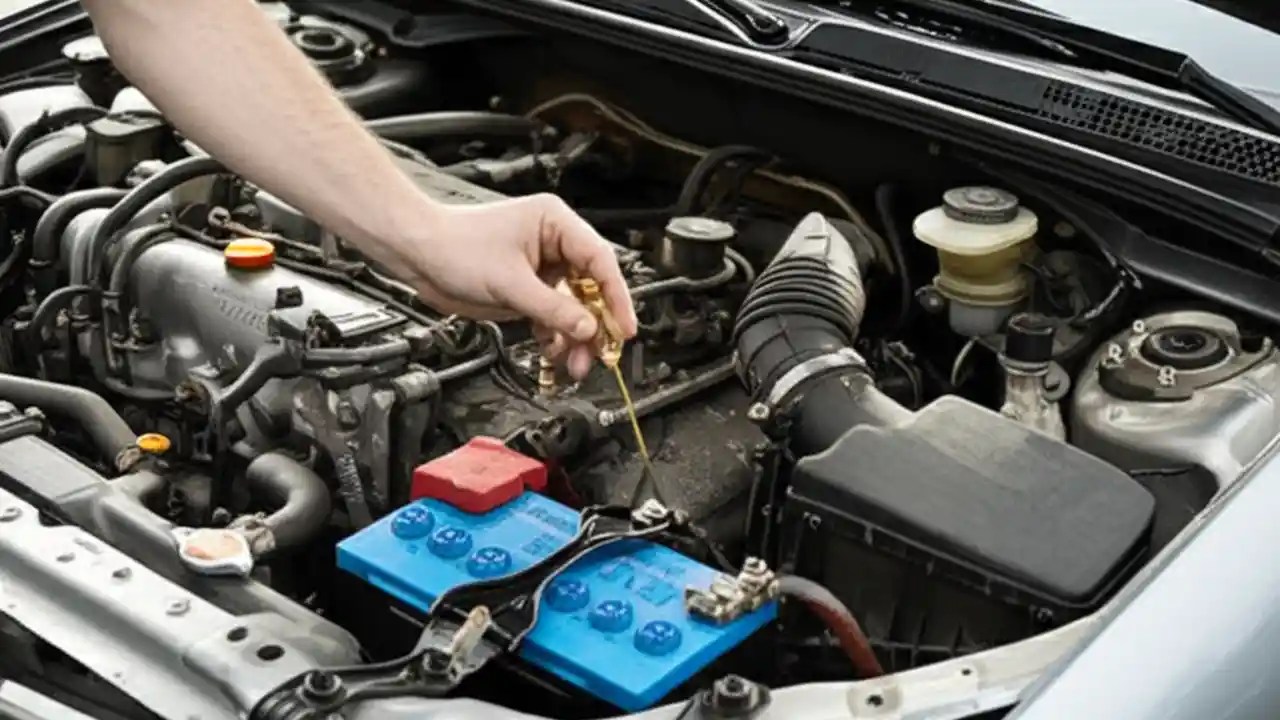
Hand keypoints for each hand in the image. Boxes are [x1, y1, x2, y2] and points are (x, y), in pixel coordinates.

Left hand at [403, 193, 637, 378]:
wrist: (418, 255)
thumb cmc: (454, 246)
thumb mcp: (510, 283)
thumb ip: (553, 309)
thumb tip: (588, 328)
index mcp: (556, 224)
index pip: (600, 262)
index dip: (616, 298)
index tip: (623, 328)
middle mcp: (554, 244)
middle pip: (591, 289)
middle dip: (595, 325)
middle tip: (601, 354)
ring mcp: (541, 269)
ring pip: (573, 308)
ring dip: (575, 338)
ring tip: (575, 365)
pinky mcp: (527, 290)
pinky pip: (553, 317)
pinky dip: (555, 337)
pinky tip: (555, 354)